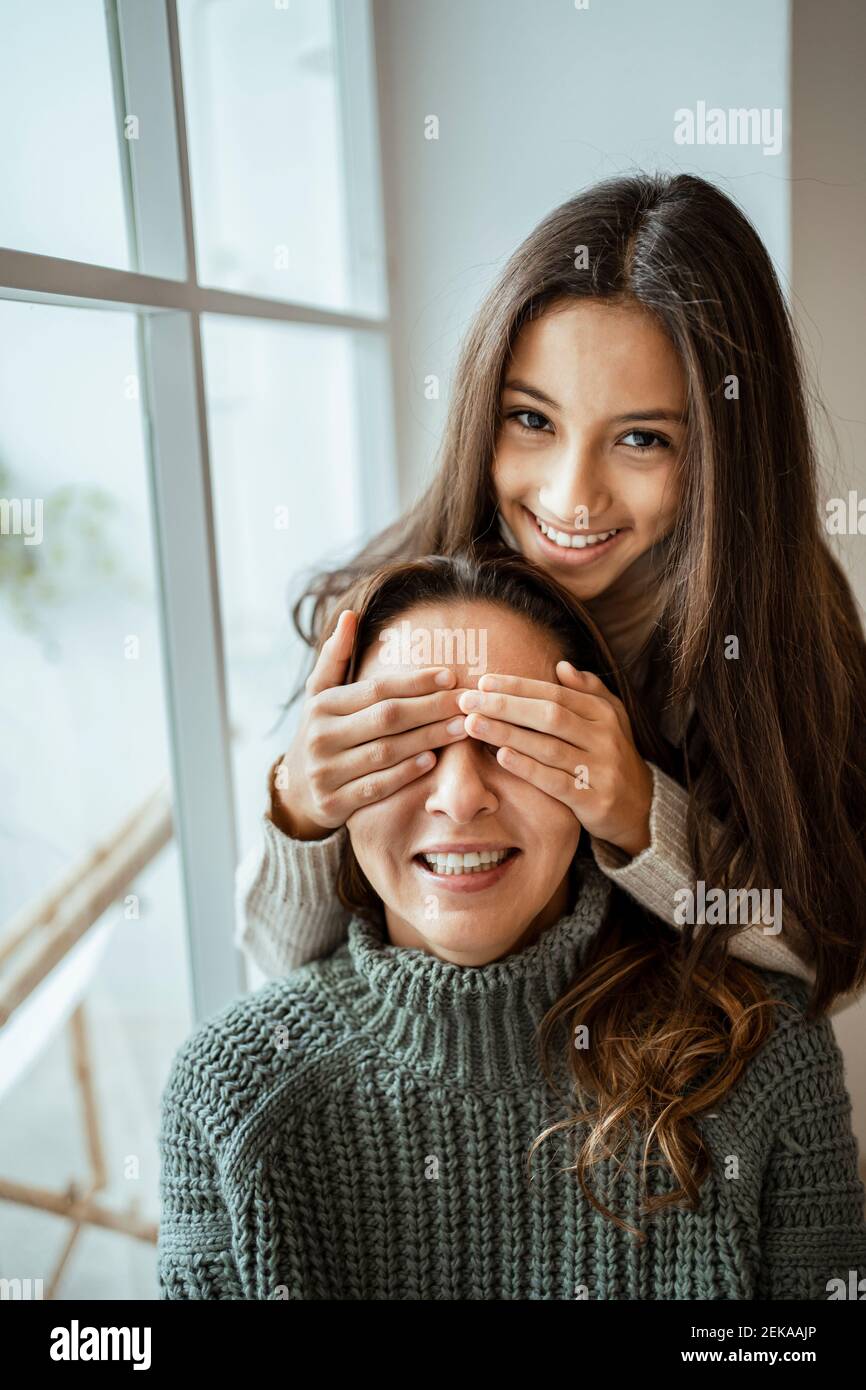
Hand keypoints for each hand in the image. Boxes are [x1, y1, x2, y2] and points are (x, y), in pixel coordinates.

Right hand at [271, 610, 468, 838]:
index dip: (415, 682)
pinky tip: (432, 760)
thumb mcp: (320, 694)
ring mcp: (326, 772)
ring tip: (460, 728)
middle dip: (431, 708)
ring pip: (386, 752)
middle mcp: (321, 737)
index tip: (450, 676)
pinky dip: (405, 772)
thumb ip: (335, 656)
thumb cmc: (323, 732)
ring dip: (428, 738)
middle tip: (466, 702)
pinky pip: (377, 786)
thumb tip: (349, 615)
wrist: (295, 791)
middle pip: (386, 718)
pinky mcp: (334, 803)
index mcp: (322, 706)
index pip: (377, 689)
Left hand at [456, 662, 652, 857]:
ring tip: (473, 724)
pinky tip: (501, 756)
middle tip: (469, 700)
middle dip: (505, 706)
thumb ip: (588, 691)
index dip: (518, 687)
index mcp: (604, 714)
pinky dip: (528, 769)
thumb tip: (561, 666)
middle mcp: (604, 738)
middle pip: (549, 716)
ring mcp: (600, 770)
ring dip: (507, 734)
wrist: (643, 808)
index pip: (555, 694)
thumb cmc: (613, 757)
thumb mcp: (611, 720)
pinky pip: (556, 782)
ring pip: (548, 747)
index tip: (484, 682)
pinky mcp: (594, 801)